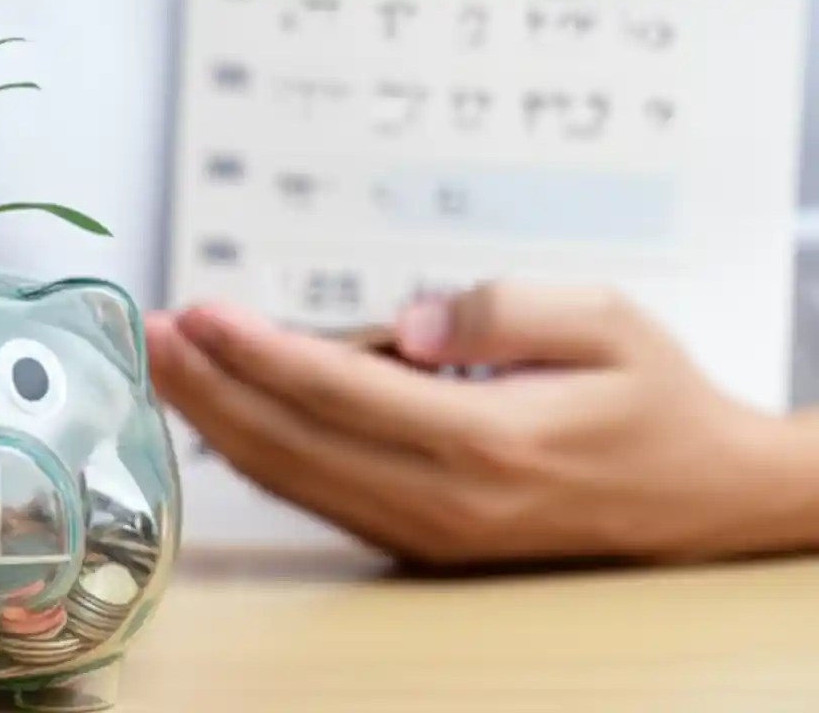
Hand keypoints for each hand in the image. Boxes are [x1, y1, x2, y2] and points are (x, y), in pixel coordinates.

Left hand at [146, 283, 817, 565]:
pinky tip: (223, 419)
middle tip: (152, 335)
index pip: (337, 392)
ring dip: (217, 424)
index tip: (198, 314)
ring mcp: (426, 532)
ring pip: (292, 482)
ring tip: (169, 369)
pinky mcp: (420, 542)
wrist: (702, 501)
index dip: (255, 351)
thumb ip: (504, 311)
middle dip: (207, 387)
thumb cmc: (655, 405)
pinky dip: (260, 460)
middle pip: (290, 444)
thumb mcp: (608, 321)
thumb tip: (412, 326)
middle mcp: (444, 501)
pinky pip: (320, 500)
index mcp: (488, 442)